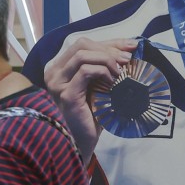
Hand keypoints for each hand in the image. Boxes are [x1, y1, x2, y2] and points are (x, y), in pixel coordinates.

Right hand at [43, 37, 138, 157]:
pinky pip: (86, 71)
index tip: (131, 46)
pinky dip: (103, 72)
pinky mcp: (66, 94)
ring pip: (82, 54)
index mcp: (60, 67)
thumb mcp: (99, 84)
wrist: (81, 142)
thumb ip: (106, 66)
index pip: (83, 43)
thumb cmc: (90, 115)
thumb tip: (129, 48)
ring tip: (120, 73)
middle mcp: (54, 72)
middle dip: (108, 49)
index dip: (109, 42)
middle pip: (81, 44)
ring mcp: (57, 83)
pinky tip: (112, 83)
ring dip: (106, 59)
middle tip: (127, 61)